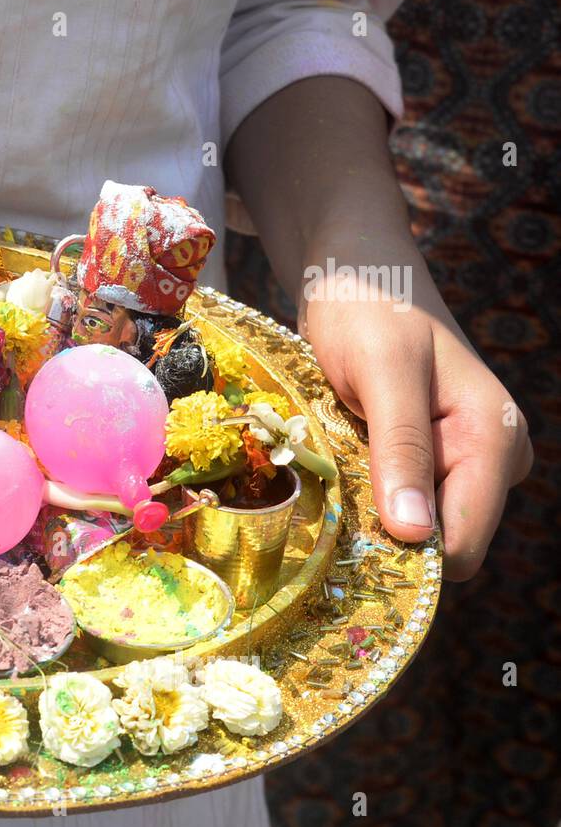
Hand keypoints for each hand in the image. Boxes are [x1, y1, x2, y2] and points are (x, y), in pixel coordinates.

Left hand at [303, 274, 532, 580]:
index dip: (408, 554)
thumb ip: (401, 448)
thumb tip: (414, 533)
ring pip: (416, 526)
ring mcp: (462, 459)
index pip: (462, 545)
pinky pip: (402, 502)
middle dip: (386, 533)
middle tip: (333, 492)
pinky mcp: (432, 457)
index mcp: (494, 439)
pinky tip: (339, 464)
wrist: (356, 272)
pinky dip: (366, 494)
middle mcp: (491, 458)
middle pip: (439, 543)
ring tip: (334, 467)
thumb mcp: (381, 370)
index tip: (350, 537)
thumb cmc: (368, 309)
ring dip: (370, 513)